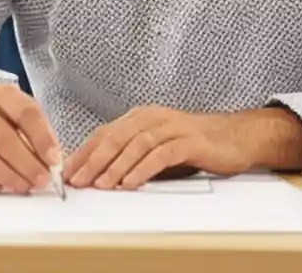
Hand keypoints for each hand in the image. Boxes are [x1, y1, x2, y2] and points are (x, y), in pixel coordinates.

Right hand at [0, 85, 61, 194]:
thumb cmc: (0, 119)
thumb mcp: (20, 116)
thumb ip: (37, 135)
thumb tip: (52, 163)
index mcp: (1, 93)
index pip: (25, 113)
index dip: (42, 138)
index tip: (54, 160)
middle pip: (2, 137)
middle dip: (25, 163)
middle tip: (40, 180)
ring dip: (6, 175)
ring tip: (23, 187)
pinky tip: (0, 187)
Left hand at [63, 106, 250, 190]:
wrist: (234, 136)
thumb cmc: (192, 143)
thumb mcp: (155, 145)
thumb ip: (130, 153)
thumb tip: (97, 173)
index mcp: (141, 117)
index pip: (105, 133)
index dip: (85, 152)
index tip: (68, 172)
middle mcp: (153, 117)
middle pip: (117, 136)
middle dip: (94, 160)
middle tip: (79, 180)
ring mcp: (172, 127)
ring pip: (137, 144)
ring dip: (117, 165)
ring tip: (102, 185)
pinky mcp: (190, 141)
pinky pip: (162, 154)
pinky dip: (144, 168)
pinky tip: (132, 182)